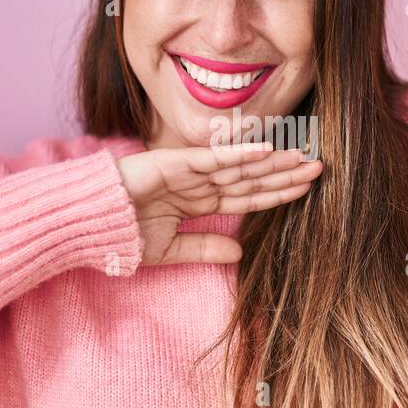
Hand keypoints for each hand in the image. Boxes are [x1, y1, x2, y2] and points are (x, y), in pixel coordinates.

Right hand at [116, 143, 322, 265]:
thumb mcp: (169, 250)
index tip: (305, 189)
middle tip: (319, 167)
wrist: (88, 223)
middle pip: (251, 178)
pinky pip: (214, 158)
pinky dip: (241, 154)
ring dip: (272, 161)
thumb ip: (203, 249)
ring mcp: (189, 171)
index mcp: (199, 202)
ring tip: (303, 158)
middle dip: (284, 174)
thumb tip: (239, 256)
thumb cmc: (121, 235)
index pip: (247, 197)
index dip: (276, 192)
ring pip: (240, 166)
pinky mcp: (176, 162)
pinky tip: (267, 151)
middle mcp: (199, 183)